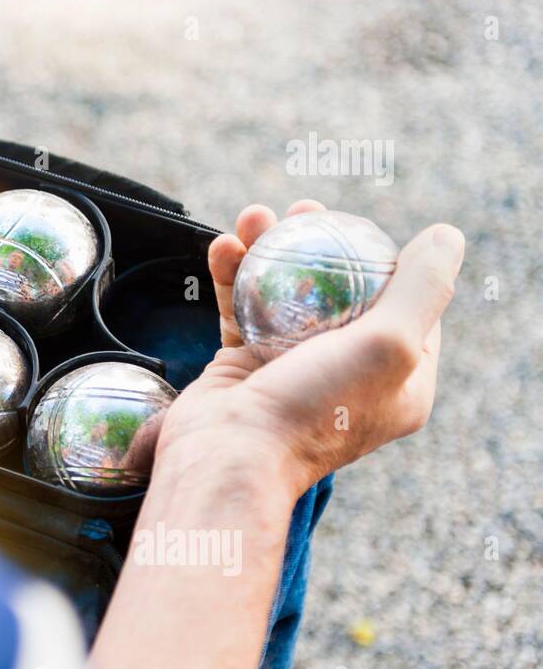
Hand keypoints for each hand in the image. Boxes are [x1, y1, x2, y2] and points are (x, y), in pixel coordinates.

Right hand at [154, 199, 465, 499]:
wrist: (229, 458)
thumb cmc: (312, 410)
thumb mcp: (391, 345)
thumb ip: (423, 288)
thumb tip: (447, 236)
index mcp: (396, 382)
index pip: (405, 307)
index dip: (385, 259)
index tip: (357, 226)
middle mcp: (346, 375)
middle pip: (338, 291)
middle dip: (318, 243)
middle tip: (303, 210)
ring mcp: (292, 370)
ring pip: (283, 293)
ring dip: (266, 250)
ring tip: (253, 216)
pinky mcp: (244, 365)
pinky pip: (240, 309)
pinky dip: (232, 276)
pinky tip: (222, 245)